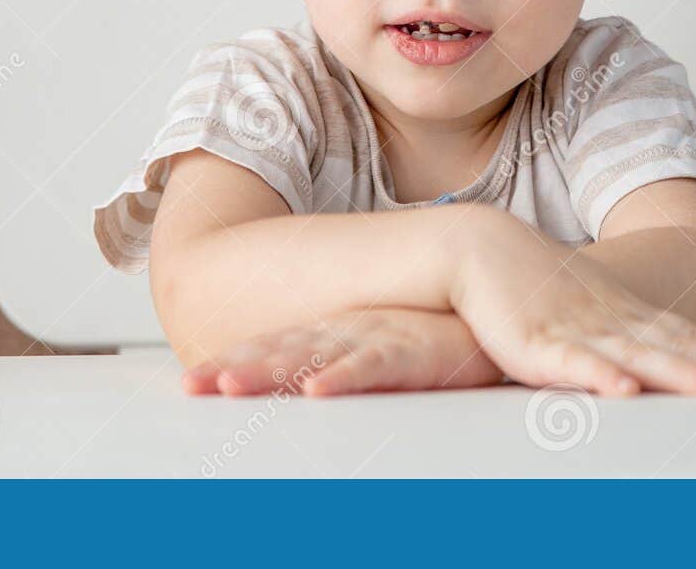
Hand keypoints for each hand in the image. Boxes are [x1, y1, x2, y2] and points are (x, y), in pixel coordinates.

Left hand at [181, 307, 505, 396]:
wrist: (505, 307)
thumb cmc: (448, 337)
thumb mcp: (391, 354)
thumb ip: (355, 366)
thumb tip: (312, 387)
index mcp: (342, 331)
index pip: (276, 348)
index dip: (233, 363)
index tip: (191, 384)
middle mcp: (353, 330)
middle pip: (281, 351)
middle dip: (234, 369)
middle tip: (190, 386)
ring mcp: (382, 336)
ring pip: (315, 355)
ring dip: (270, 371)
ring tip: (228, 387)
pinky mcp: (419, 350)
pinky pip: (376, 365)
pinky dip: (344, 375)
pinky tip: (316, 388)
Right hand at [450, 210, 695, 396]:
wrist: (481, 248)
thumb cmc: (532, 284)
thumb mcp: (586, 309)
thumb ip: (620, 337)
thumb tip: (650, 369)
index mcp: (624, 315)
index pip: (689, 338)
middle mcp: (610, 322)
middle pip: (677, 348)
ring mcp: (577, 331)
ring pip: (635, 356)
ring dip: (677, 372)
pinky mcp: (537, 344)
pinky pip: (574, 363)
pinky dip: (601, 377)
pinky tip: (623, 391)